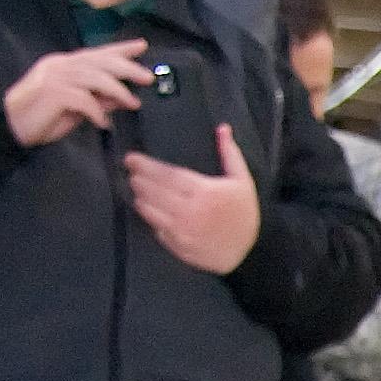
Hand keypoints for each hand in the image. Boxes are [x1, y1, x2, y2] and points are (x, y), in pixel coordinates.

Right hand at [4, 40, 151, 148]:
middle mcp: (60, 65)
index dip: (120, 49)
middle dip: (127, 67)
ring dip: (118, 91)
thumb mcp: (76, 108)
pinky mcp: (51, 92)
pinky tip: (103, 123)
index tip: (142, 46)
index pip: (97, 53)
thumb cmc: (42, 117)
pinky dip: (97, 111)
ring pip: (95, 77)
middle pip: (99, 61)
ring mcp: (55, 77)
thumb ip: (97, 99)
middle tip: (148, 78)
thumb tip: (124, 98)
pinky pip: (83, 99)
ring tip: (133, 104)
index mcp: (65, 64)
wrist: (10, 126)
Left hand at [122, 126, 260, 275]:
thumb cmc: (245, 214)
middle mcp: (190, 210)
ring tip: (136, 189)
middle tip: (131, 172)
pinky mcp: (178, 245)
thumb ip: (230, 153)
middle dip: (139, 179)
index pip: (167, 175)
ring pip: (150, 210)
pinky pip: (156, 229)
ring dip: (140, 198)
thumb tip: (223, 128)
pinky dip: (150, 217)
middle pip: (153, 191)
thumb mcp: (243, 181)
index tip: (132, 158)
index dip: (145, 165)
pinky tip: (148, 209)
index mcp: (205, 192)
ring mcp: (182, 230)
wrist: (249, 252)